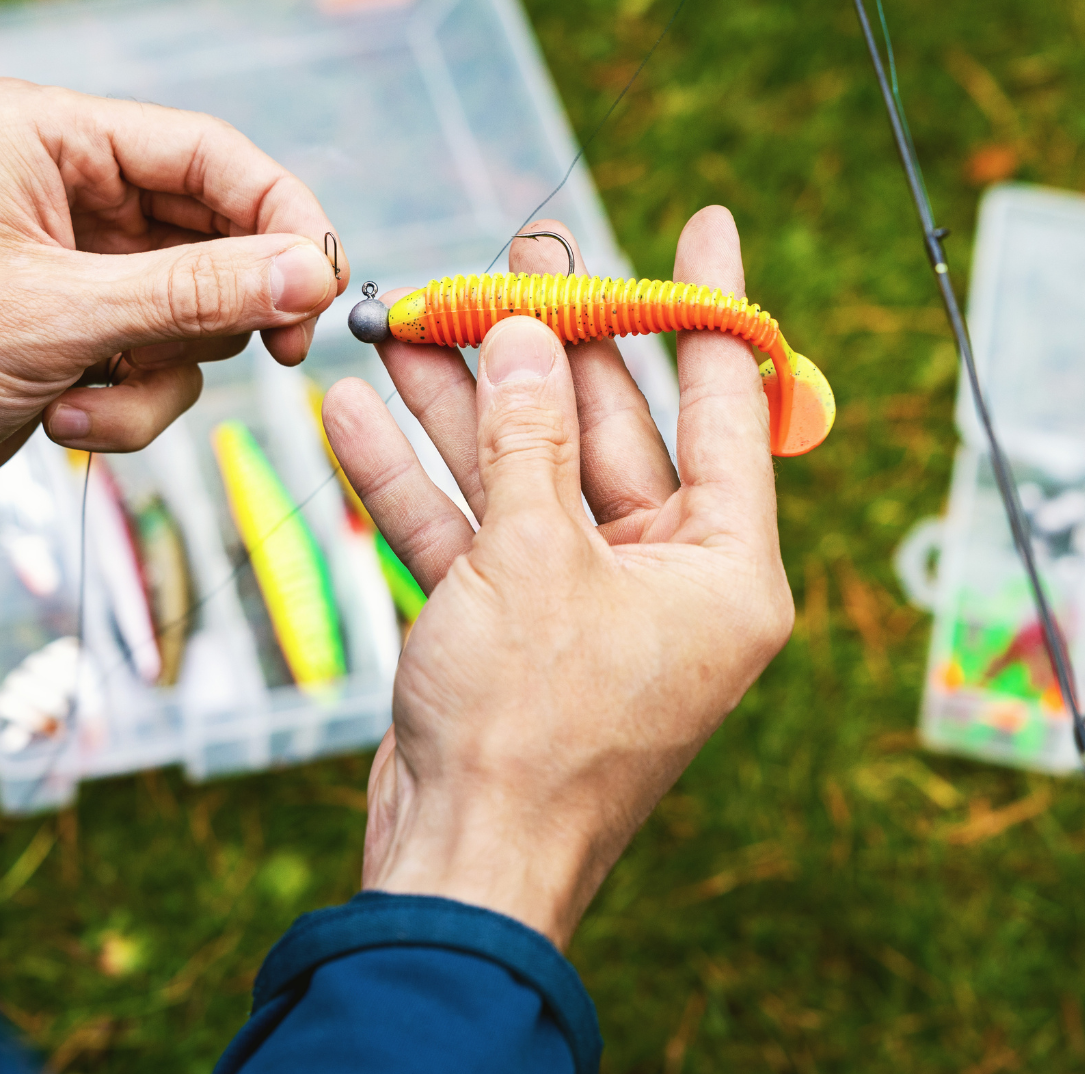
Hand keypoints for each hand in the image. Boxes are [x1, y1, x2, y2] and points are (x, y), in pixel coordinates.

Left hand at [0, 78, 345, 621]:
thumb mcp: (59, 318)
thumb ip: (197, 293)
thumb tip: (312, 274)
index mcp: (49, 136)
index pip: (210, 153)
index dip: (281, 214)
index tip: (324, 282)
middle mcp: (71, 184)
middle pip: (218, 232)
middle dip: (225, 309)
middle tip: (274, 352)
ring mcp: (81, 259)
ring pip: (197, 311)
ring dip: (161, 373)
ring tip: (88, 400)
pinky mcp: (82, 323)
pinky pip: (162, 358)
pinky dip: (131, 399)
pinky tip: (62, 418)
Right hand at [320, 206, 794, 947]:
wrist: (455, 865)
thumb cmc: (528, 731)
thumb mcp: (533, 557)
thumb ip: (526, 436)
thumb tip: (526, 332)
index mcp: (725, 566)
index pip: (728, 404)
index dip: (707, 303)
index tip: (703, 219)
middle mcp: (666, 579)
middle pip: (611, 425)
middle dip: (555, 339)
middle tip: (522, 249)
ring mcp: (583, 602)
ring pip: (526, 469)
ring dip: (466, 396)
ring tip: (415, 308)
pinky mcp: (508, 628)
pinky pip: (470, 530)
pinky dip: (417, 477)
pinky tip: (357, 406)